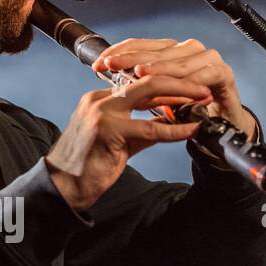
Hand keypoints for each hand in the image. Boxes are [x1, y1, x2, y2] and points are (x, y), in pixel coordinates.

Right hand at [45, 39, 215, 211]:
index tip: (190, 88)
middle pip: (146, 78)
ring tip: (203, 101)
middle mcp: (99, 100)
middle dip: (179, 81)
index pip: (139, 82)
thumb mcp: (116, 140)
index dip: (168, 83)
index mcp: (99, 99)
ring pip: (150, 93)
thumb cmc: (87, 166)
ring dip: (181, 96)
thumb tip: (168, 124)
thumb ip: (140, 129)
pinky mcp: (108, 131)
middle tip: (203, 87)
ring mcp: (102, 113)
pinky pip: (149, 128)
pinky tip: (190, 130)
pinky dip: (174, 129)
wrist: (63, 187)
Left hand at [90, 36, 256, 140]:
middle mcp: (189, 51)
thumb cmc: (186, 111)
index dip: (120, 53)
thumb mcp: (156, 98)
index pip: (142, 46)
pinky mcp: (222, 73)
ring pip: (178, 62)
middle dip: (132, 58)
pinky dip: (188, 81)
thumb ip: (138, 85)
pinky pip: (204, 75)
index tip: (98, 63)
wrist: (220, 126)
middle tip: (112, 65)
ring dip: (158, 68)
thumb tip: (107, 76)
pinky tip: (173, 86)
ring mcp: (207, 59)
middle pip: (157, 52)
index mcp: (172, 52)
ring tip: (139, 73)